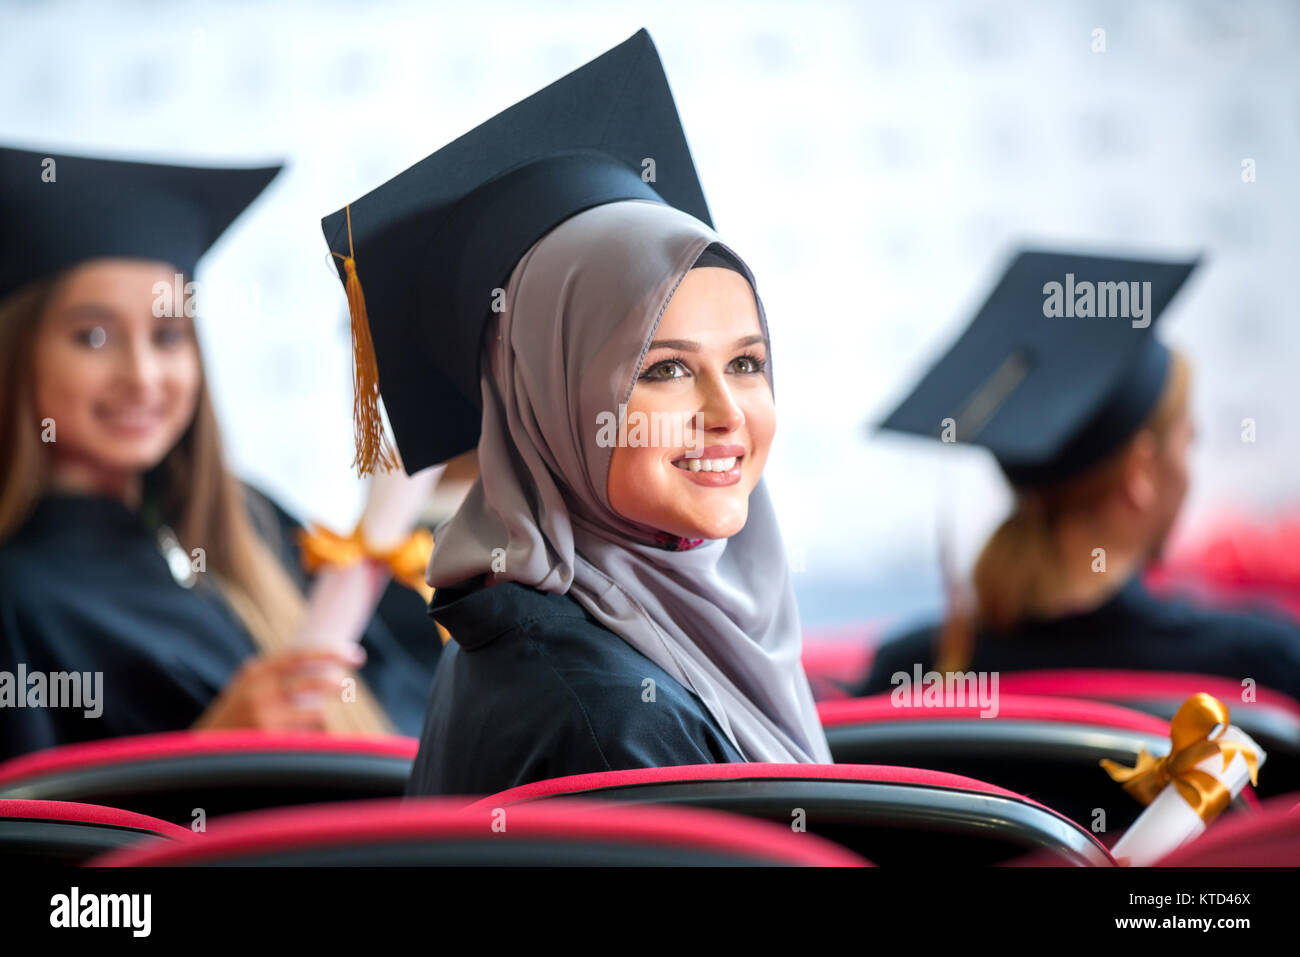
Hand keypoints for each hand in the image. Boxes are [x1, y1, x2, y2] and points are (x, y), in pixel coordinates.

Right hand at [192, 646, 366, 731]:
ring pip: (317, 712)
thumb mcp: (243, 689)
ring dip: (320, 719)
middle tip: (347, 688)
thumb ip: (271, 675)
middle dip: (338, 684)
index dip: (332, 652)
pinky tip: (297, 746)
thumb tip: (310, 662)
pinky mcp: (269, 741)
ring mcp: (264, 716)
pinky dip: (310, 740)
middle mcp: (259, 689)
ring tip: (308, 729)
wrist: (198, 755)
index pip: (301, 654)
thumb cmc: (229, 721)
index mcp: (255, 672)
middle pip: (316, 681)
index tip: (356, 656)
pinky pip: (307, 738)